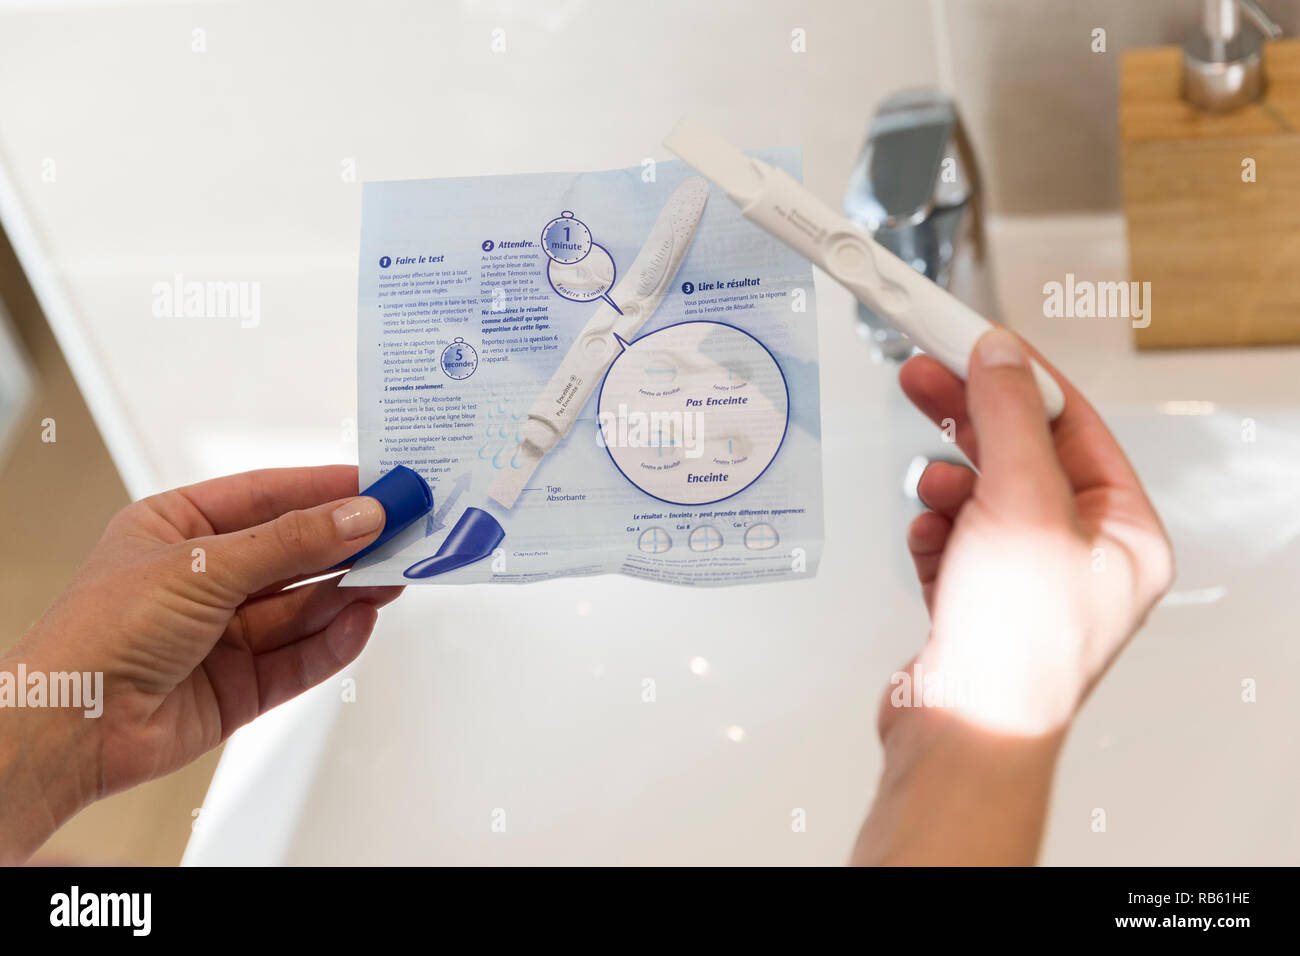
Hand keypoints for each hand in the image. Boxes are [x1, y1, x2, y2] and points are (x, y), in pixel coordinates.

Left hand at [0, 465, 401, 860]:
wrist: (67, 729)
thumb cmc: (103, 631)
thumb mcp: (205, 565)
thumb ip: (292, 542)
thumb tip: (360, 515)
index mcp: (177, 529)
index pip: (266, 497)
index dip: (324, 488)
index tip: (379, 483)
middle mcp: (204, 579)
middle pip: (293, 554)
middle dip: (346, 544)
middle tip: (403, 530)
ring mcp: (224, 634)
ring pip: (303, 607)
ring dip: (348, 592)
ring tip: (393, 577)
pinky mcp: (241, 685)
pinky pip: (300, 657)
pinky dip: (334, 641)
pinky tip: (362, 621)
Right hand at [892, 328, 1173, 736]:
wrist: (962, 732)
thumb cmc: (1014, 647)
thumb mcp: (1021, 502)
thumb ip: (1007, 420)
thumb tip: (1001, 357)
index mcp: (1123, 532)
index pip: (1073, 424)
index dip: (1020, 376)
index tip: (972, 338)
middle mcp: (1082, 555)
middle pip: (1020, 454)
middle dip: (968, 421)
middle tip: (922, 375)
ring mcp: (1029, 579)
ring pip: (979, 496)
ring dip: (948, 491)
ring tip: (936, 503)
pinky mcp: (980, 600)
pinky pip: (952, 538)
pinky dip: (934, 536)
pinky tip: (931, 550)